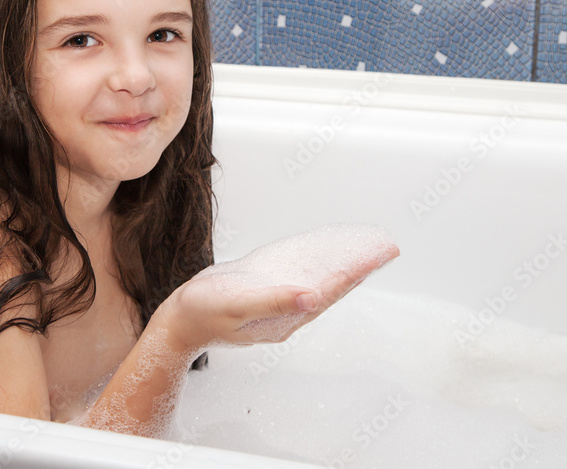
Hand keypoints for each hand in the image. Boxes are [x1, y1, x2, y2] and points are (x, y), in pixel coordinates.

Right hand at [153, 224, 398, 351]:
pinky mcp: (268, 290)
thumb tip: (311, 296)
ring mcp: (280, 301)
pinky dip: (318, 261)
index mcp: (287, 314)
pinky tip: (326, 250)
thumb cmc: (203, 313)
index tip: (380, 253)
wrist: (180, 321)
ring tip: (366, 246)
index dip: (357, 269)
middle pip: (333, 284)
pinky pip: (301, 274)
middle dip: (359, 265)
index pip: (332, 288)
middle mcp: (289, 309)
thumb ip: (274, 300)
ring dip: (343, 263)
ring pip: (320, 279)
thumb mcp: (238, 304)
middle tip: (386, 246)